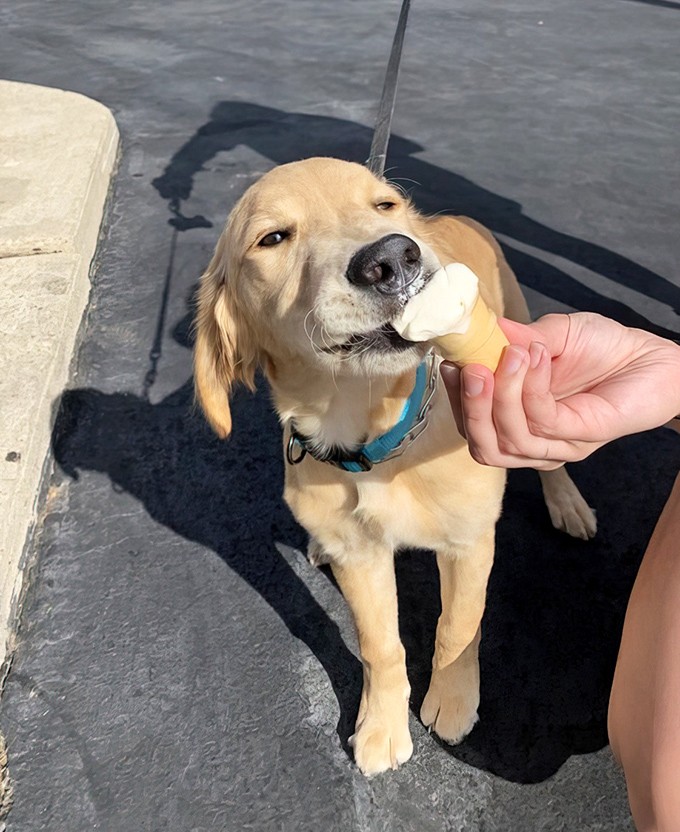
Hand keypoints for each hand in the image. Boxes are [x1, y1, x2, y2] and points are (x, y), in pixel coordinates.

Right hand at [441, 312, 679, 469]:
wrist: (655, 358)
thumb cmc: (604, 348)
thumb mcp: (550, 334)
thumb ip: (514, 338)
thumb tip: (477, 329)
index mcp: (518, 421)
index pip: (472, 426)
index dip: (455, 400)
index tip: (449, 362)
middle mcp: (534, 441)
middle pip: (483, 446)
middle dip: (469, 408)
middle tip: (471, 368)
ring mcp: (558, 445)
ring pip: (508, 441)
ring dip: (501, 397)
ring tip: (510, 356)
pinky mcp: (581, 437)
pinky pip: (543, 420)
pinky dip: (531, 387)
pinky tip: (536, 355)